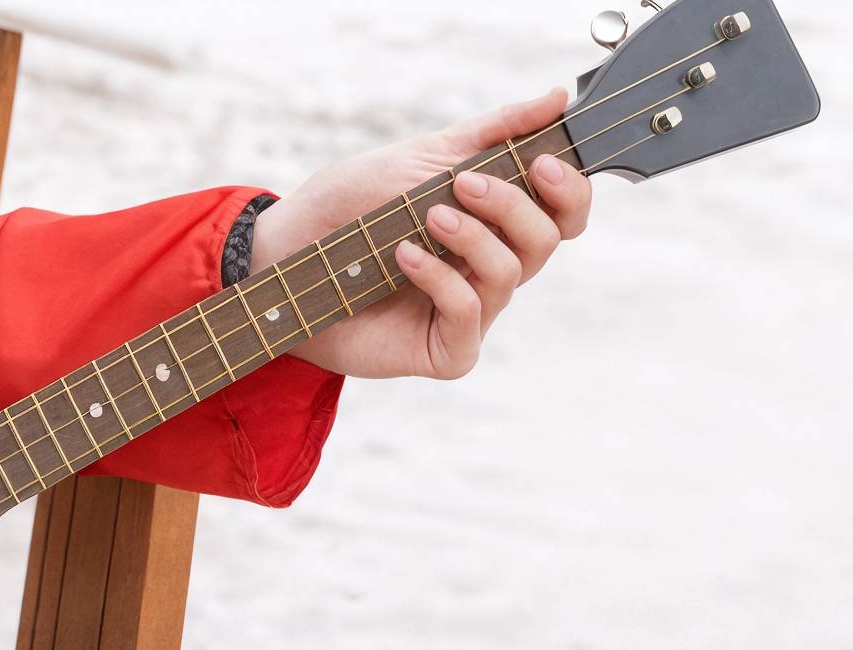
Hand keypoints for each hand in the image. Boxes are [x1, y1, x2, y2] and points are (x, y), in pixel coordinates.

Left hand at [251, 89, 593, 380]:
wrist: (284, 255)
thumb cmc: (350, 208)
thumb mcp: (420, 155)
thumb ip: (490, 131)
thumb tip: (557, 97)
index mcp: (496, 224)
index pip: (563, 213)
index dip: (568, 189)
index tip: (542, 161)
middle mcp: (490, 268)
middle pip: (547, 241)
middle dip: (514, 206)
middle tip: (465, 183)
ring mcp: (469, 311)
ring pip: (511, 274)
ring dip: (474, 238)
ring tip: (428, 217)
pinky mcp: (444, 349)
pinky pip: (470, 315)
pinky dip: (442, 280)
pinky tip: (405, 257)